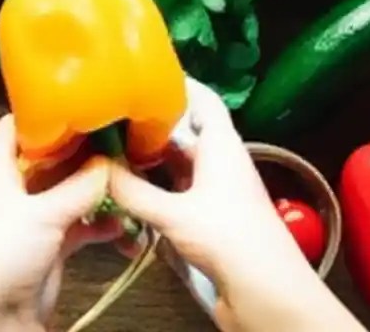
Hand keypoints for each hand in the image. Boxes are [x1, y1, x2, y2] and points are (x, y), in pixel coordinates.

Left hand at [0, 116, 119, 331]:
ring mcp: (35, 219)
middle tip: (123, 138)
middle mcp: (17, 190)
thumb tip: (112, 163)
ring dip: (99, 189)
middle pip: (52, 158)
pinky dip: (103, 224)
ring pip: (72, 192)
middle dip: (85, 151)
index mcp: (0, 170)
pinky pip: (82, 227)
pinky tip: (126, 224)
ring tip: (132, 179)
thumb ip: (80, 186)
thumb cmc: (0, 257)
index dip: (41, 112)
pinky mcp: (51, 248)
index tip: (80, 102)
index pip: (14, 126)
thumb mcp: (42, 213)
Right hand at [108, 91, 362, 331]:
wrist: (269, 295)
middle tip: (108, 119)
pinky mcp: (206, 223)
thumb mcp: (176, 213)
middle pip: (181, 135)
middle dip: (147, 128)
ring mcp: (213, 195)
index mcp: (222, 148)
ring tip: (107, 155)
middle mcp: (218, 165)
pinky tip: (124, 197)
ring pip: (174, 168)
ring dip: (146, 165)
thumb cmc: (232, 241)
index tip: (142, 74)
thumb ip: (134, 192)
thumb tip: (100, 169)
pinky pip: (173, 198)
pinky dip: (150, 195)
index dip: (177, 84)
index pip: (202, 101)